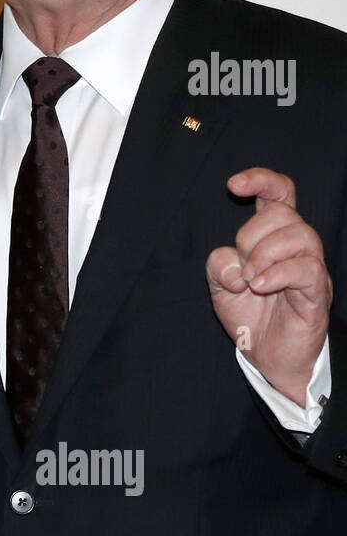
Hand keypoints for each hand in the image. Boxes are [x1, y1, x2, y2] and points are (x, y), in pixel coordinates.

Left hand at [206, 168, 332, 405]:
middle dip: (251, 235)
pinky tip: (260, 287)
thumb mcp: (220, 285)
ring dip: (265, 254)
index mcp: (273, 237)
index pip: (280, 193)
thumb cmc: (250, 314)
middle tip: (242, 269)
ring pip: (301, 234)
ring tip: (251, 281)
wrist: (266, 355)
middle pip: (284, 213)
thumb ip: (218, 264)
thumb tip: (234, 265)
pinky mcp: (317, 293)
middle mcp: (297, 247)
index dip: (261, 180)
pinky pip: (307, 269)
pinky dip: (277, 274)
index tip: (234, 186)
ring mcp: (311, 268)